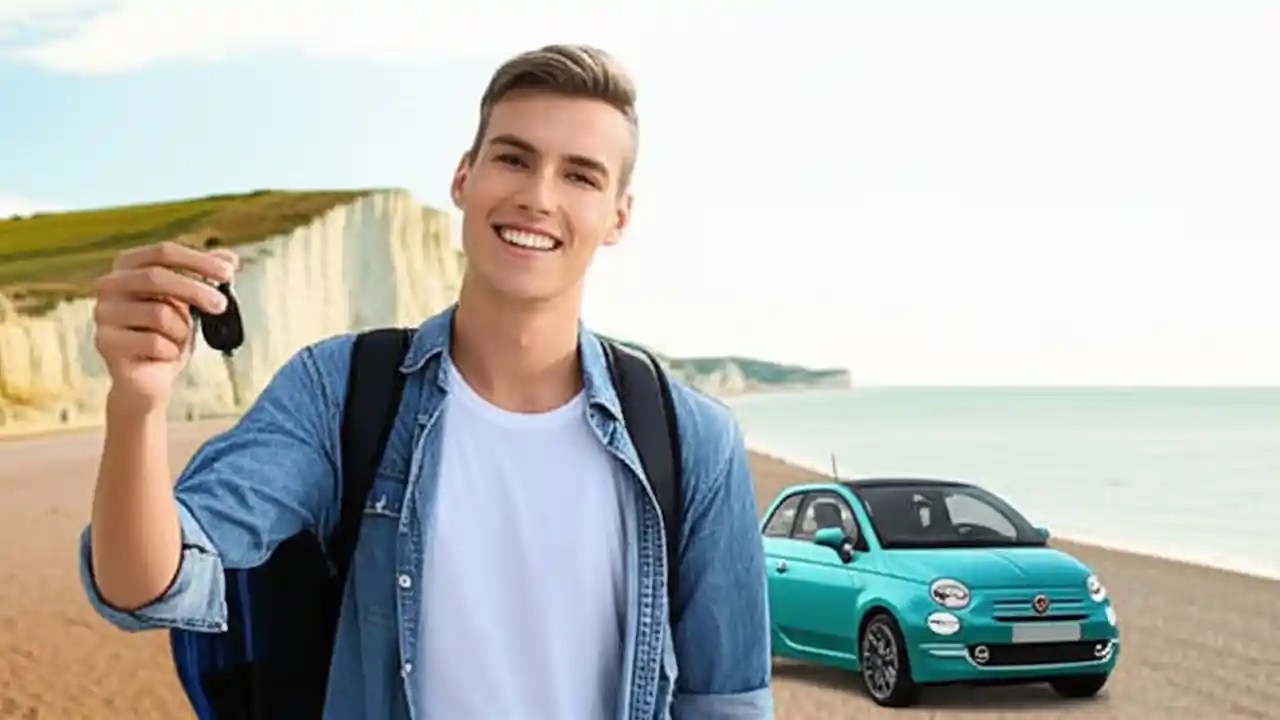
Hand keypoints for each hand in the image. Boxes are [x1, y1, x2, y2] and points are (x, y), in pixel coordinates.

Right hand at [92, 240, 239, 411]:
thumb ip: (206, 277)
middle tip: (221, 305)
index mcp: (128, 265)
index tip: (229, 272)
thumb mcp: (190, 300)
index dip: (198, 260)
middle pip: (156, 278)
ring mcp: (103, 313)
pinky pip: (153, 342)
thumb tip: (231, 259)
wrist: (149, 376)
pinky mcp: (105, 342)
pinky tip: (165, 354)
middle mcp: (109, 284)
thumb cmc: (169, 332)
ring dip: (181, 330)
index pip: (163, 252)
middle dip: (196, 290)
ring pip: (158, 313)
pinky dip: (171, 350)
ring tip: (178, 339)